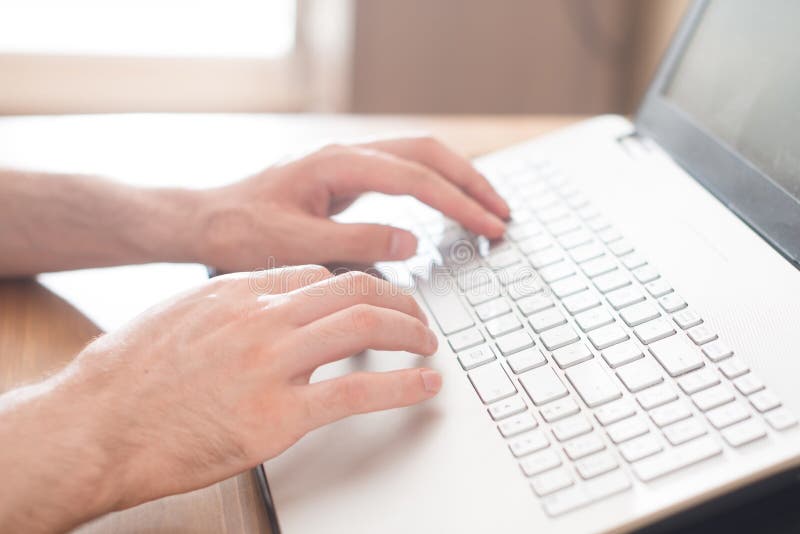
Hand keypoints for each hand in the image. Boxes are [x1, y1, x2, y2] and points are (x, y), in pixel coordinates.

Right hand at [0, 265, 440, 531]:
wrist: (96, 426)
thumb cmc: (129, 375)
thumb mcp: (180, 313)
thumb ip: (234, 302)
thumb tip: (273, 298)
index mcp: (239, 291)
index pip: (321, 273)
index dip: (361, 284)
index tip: (378, 299)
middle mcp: (261, 317)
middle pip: (355, 289)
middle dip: (399, 299)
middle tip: (418, 316)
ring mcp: (271, 363)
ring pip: (364, 327)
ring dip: (410, 332)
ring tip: (428, 344)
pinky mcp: (277, 415)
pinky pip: (357, 392)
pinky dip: (402, 386)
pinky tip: (426, 384)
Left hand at [191, 136, 509, 271]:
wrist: (208, 220)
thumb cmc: (242, 231)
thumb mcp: (295, 244)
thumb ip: (354, 241)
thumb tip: (412, 239)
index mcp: (338, 165)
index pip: (416, 179)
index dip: (458, 204)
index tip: (490, 227)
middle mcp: (347, 154)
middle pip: (428, 154)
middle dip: (471, 182)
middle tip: (504, 214)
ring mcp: (348, 162)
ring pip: (419, 157)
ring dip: (458, 179)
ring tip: (489, 208)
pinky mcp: (347, 176)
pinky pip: (404, 171)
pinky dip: (435, 185)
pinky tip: (448, 205)